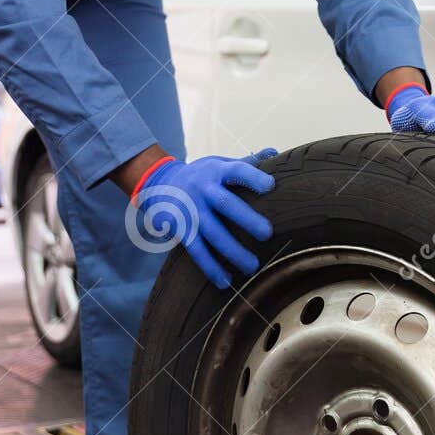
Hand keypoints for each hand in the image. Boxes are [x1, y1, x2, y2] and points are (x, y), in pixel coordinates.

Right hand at [129, 150, 276, 288]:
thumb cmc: (201, 174)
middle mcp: (203, 189)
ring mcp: (191, 210)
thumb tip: (275, 153)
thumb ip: (247, 163)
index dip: (253, 177)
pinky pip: (197, 250)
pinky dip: (210, 267)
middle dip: (246, 219)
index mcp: (217, 171)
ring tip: (252, 266)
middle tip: (267, 233)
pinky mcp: (181, 229)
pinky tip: (225, 281)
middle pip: (225, 204)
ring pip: (212, 232)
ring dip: (232, 251)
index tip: (271, 185)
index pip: (237, 170)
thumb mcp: (220, 163)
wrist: (159, 182)